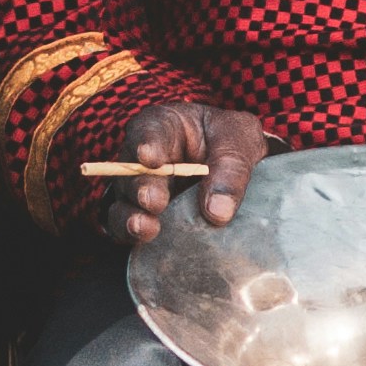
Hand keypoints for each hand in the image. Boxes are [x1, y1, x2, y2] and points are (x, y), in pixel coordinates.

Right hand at [102, 99, 269, 247]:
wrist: (237, 167)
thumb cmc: (232, 143)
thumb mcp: (241, 141)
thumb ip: (231, 169)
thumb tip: (217, 212)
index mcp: (164, 126)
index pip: (149, 130)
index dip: (148, 143)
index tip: (150, 158)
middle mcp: (141, 157)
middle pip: (132, 171)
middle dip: (143, 186)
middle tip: (154, 200)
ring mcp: (136, 189)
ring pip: (124, 201)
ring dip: (132, 216)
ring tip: (146, 227)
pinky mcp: (139, 215)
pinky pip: (124, 227)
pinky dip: (131, 235)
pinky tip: (143, 239)